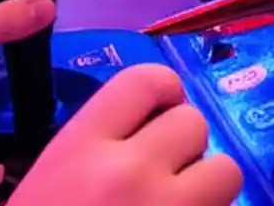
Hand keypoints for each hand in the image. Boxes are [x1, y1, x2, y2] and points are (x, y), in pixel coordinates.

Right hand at [12, 65, 242, 205]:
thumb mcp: (48, 178)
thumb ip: (92, 147)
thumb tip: (143, 129)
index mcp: (81, 146)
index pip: (147, 80)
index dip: (164, 92)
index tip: (159, 113)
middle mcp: (129, 172)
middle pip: (192, 120)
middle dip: (185, 146)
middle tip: (166, 173)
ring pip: (225, 169)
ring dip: (209, 184)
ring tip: (181, 200)